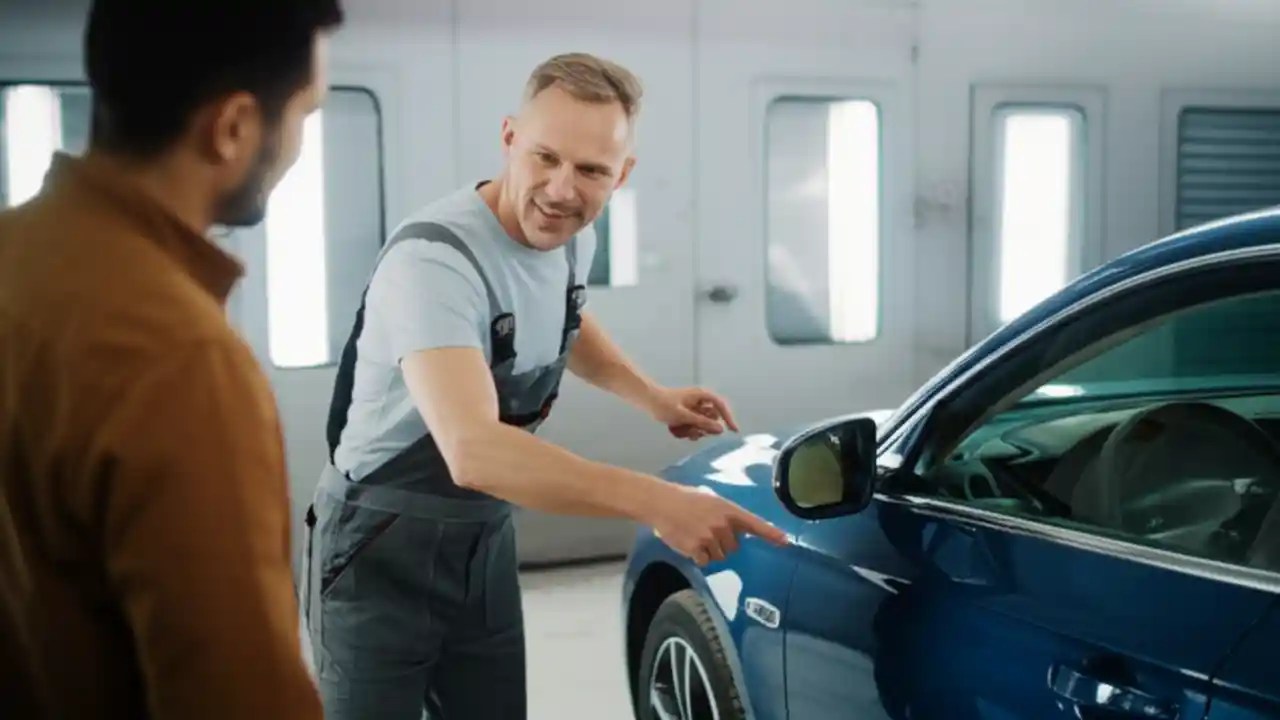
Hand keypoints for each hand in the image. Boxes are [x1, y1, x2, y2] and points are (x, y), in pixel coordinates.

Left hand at [646, 386, 739, 440]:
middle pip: (712, 419)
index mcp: (702, 395)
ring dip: (694, 431)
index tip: (734, 430)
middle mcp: (700, 401)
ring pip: (703, 425)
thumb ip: (702, 423)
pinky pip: (694, 426)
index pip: (721, 406)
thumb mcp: (684, 416)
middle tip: (691, 431)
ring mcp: (694, 408)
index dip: (729, 418)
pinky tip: (676, 430)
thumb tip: (720, 430)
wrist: (648, 401)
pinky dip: (687, 431)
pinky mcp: (688, 414)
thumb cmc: (664, 405)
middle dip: (703, 428)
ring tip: (680, 430)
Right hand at [649, 486, 789, 565]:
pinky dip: (698, 556)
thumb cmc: (685, 499)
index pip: (754, 523)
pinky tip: (689, 544)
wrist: (661, 502)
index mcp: (728, 509)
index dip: (770, 534)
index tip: (785, 542)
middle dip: (723, 543)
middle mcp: (722, 524)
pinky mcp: (697, 548)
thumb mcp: (711, 500)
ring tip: (695, 535)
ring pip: (719, 556)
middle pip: (734, 547)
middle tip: (706, 531)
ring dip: (710, 551)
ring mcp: (710, 537)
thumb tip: (734, 532)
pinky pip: (705, 561)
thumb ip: (725, 515)